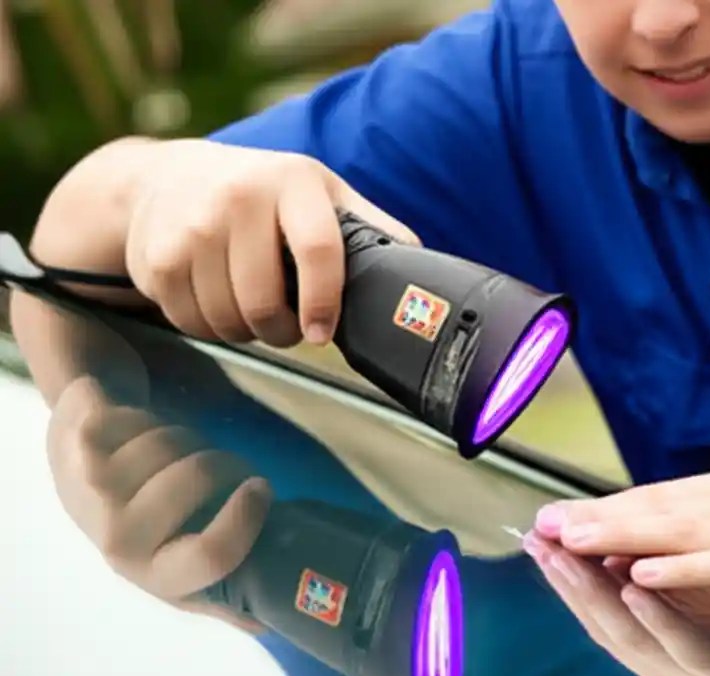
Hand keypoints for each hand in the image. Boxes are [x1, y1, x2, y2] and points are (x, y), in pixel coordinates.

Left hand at [46, 375, 274, 631]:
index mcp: (158, 576)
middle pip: (200, 477)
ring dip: (187, 437)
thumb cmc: (149, 522)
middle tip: (225, 468)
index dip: (247, 516)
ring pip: (170, 442)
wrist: (81, 473)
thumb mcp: (184, 566)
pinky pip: (137, 418)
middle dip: (225, 462)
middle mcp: (121, 541)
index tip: (262, 490)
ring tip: (181, 451)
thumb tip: (266, 618)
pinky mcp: (79, 446)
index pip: (212, 555)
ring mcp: (95, 492)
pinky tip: (140, 431)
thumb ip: (228, 592)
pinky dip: (147, 415)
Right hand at [122, 139, 418, 345]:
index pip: (318, 250)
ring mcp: (190, 227)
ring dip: (247, 331)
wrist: (165, 177)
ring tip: (255, 310)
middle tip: (291, 325)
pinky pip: (191, 323)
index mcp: (292, 182)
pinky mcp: (153, 257)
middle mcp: (237, 198)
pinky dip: (210, 328)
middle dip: (283, 330)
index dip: (324, 301)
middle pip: (265, 302)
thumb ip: (371, 228)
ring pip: (228, 320)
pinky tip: (219, 303)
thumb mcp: (321, 193)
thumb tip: (424, 272)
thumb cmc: (263, 191)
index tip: (322, 332)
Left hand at [536, 465, 709, 653]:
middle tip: (543, 527)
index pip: (655, 497)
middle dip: (595, 516)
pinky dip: (679, 568)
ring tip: (572, 541)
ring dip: (620, 533)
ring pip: (678, 527)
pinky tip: (642, 573)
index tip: (554, 520)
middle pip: (656, 504)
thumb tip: (641, 542)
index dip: (602, 508)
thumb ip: (705, 535)